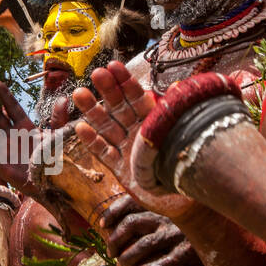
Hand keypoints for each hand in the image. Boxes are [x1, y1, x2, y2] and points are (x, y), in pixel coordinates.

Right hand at [0, 80, 67, 194]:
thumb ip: (58, 119)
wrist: (50, 184)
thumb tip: (64, 99)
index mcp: (24, 126)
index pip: (12, 107)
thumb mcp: (56, 137)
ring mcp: (4, 148)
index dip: (4, 95)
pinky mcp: (0, 164)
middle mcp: (12, 135)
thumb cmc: (52, 160)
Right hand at [74, 63, 194, 216]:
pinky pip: (104, 152)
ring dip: (93, 111)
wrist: (184, 200)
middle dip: (107, 91)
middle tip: (95, 73)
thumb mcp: (184, 134)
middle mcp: (138, 132)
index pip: (138, 97)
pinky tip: (80, 127)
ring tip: (79, 93)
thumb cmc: (186, 165)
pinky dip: (92, 141)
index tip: (114, 66)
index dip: (126, 82)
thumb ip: (178, 111)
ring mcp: (127, 149)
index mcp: (154, 121)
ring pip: (107, 126)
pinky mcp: (119, 168)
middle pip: (119, 108)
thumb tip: (180, 85)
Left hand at [100, 194, 198, 265]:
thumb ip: (150, 210)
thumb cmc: (189, 222)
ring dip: (128, 257)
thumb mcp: (170, 209)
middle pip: (131, 223)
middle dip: (115, 239)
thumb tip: (115, 223)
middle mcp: (167, 216)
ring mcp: (178, 233)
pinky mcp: (189, 250)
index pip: (129, 202)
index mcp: (161, 203)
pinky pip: (168, 261)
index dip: (112, 213)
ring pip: (144, 244)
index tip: (103, 225)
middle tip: (111, 253)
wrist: (221, 232)